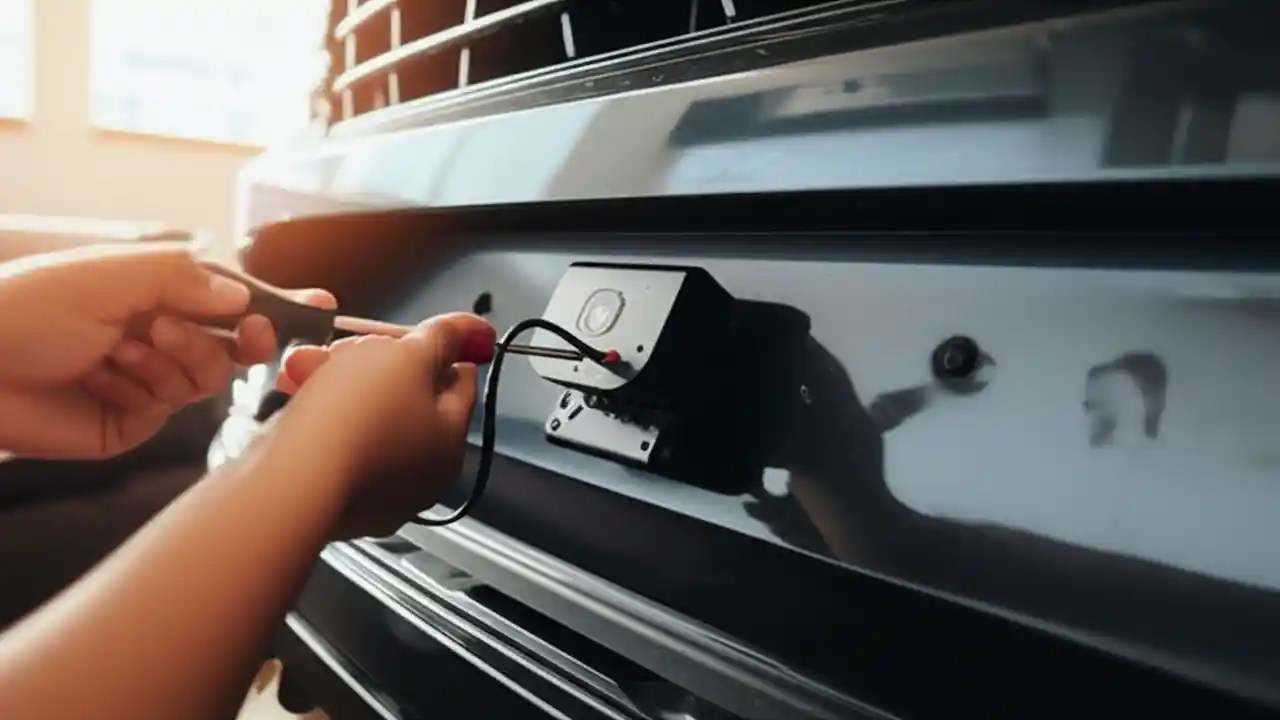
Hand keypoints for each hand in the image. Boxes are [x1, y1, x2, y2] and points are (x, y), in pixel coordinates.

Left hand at [0, 243, 334, 458]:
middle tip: (243, 332)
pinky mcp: (129, 421)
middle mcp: (159, 333)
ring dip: (174, 358)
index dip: (274, 303)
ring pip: (206, 377)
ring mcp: (146, 379)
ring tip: (123, 347)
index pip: (231, 296)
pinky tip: (103, 374)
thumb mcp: (110, 274)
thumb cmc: (25, 308)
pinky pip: (168, 408)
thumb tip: (243, 298)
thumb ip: (183, 277)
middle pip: (232, 342)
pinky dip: (143, 388)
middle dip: (230, 336)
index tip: (316, 308)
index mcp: (157, 289)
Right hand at [265, 313, 494, 537]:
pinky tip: (291, 391)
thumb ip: (442, 339)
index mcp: (451, 444)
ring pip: (363, 417)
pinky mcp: (331, 501)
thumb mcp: (407, 358)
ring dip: (334, 380)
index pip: (459, 382)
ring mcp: (375, 494)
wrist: (289, 484)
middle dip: (371, 361)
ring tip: (303, 362)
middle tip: (343, 346)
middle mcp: (421, 476)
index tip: (400, 332)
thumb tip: (472, 330)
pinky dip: (315, 416)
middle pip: (406, 399)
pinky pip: (332, 444)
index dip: (434, 348)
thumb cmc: (358, 415)